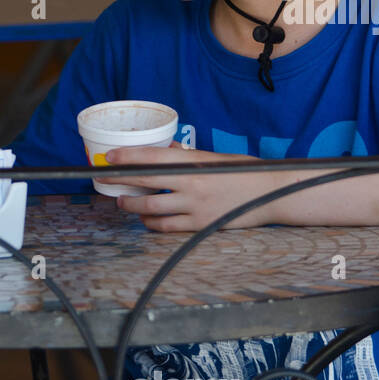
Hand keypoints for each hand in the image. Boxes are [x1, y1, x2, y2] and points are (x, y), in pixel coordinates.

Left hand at [99, 142, 280, 230]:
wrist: (274, 194)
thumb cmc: (246, 172)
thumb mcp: (218, 158)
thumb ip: (190, 157)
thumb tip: (169, 152)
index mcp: (195, 164)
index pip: (152, 159)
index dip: (127, 158)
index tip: (109, 157)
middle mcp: (192, 185)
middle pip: (144, 183)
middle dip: (119, 181)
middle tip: (104, 179)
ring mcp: (195, 207)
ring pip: (150, 208)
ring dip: (131, 206)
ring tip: (122, 203)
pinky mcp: (200, 225)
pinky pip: (166, 226)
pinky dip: (150, 223)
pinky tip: (145, 219)